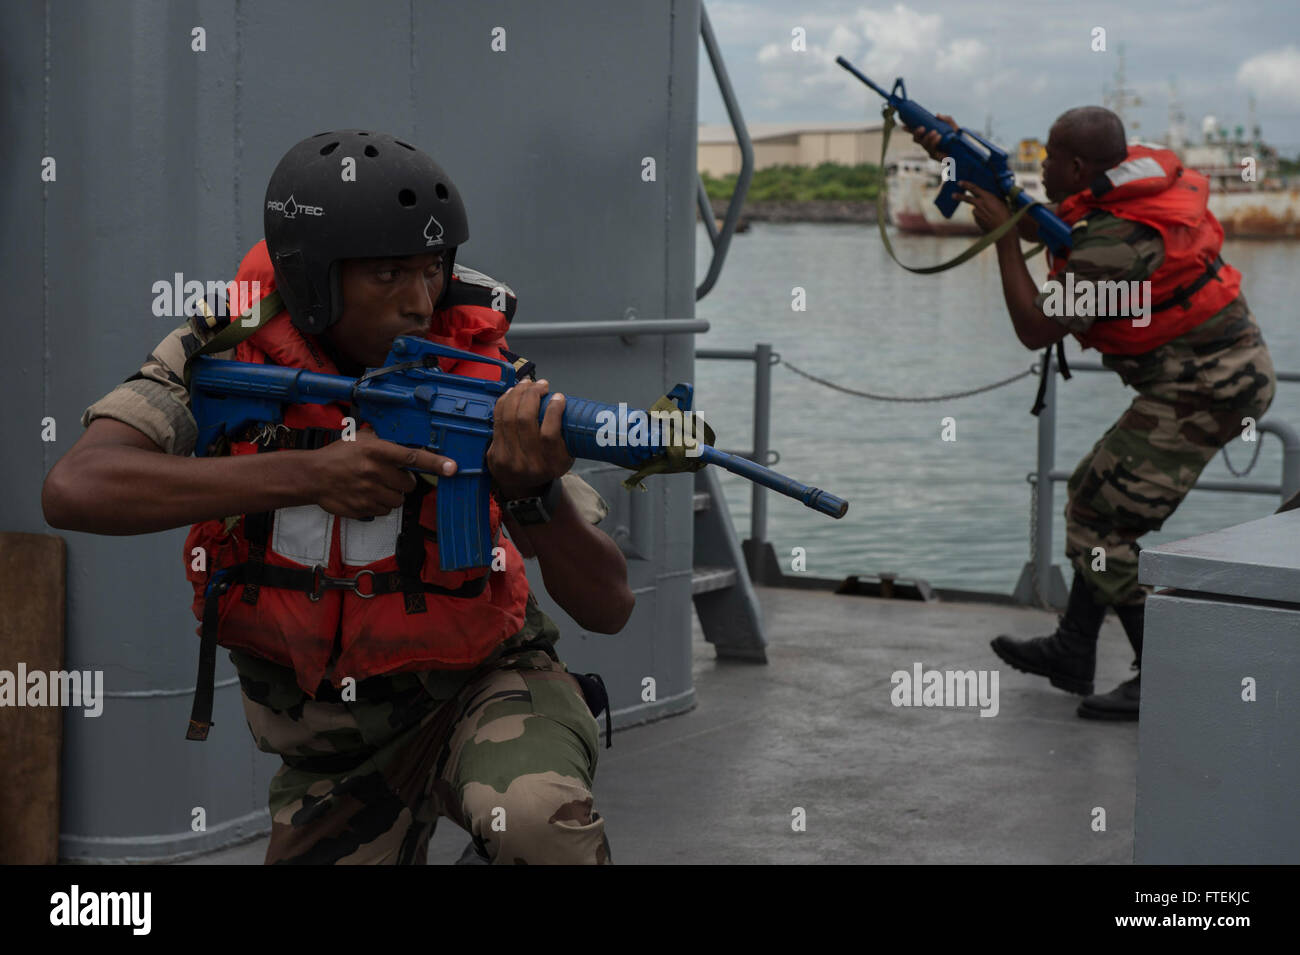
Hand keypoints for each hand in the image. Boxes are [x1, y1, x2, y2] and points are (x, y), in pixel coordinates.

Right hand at [309, 428, 454, 518]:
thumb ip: (383, 440)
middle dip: (404, 481)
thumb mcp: (359, 439)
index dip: (435, 463)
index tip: (451, 467)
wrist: (312, 476)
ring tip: (376, 486)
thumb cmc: (337, 455)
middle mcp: (375, 472)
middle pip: (409, 484)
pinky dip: (380, 505)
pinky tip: (368, 495)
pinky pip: (384, 511)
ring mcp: (369, 492)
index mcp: (376, 451)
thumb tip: (405, 439)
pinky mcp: (363, 508)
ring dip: (392, 494)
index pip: (413, 456)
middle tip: (390, 476)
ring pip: (398, 500)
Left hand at [486, 379, 573, 499]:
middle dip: (532, 395)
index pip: (549, 434)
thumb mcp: (566, 457)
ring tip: (527, 384)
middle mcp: (527, 464)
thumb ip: (567, 435)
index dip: (553, 411)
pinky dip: (504, 402)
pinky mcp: (494, 454)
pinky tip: (513, 392)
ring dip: (518, 394)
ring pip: (508, 417)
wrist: (525, 488)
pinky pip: (497, 420)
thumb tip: (565, 402)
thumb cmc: (549, 466)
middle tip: (541, 385)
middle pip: (525, 420)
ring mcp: (507, 460)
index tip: (558, 396)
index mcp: (550, 466)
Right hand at [908, 112, 957, 161]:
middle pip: (916, 139)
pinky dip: (934, 142)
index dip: (908, 129)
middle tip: (922, 128)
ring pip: (923, 145)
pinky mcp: (935, 156)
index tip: (903, 125)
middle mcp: (927, 143)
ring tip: (935, 132)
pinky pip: (932, 150)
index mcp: (928, 135)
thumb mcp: (952, 126)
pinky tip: (938, 137)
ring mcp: (930, 150)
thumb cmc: (956, 138)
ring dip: (928, 138)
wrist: (964, 150)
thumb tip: (937, 115)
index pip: (916, 132)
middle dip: (916, 133)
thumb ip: (946, 119)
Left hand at [955, 180, 1010, 233]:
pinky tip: (990, 220)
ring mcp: (977, 213)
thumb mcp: (1001, 201)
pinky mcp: (977, 221)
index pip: (974, 188)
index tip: (959, 183)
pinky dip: (982, 217)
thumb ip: (992, 198)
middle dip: (959, 196)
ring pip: (976, 209)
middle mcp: (979, 204)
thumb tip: (988, 197)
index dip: (966, 185)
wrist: (1003, 228)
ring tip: (992, 215)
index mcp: (986, 197)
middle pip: (967, 199)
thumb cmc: (1005, 213)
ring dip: (981, 211)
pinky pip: (978, 216)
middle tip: (953, 195)